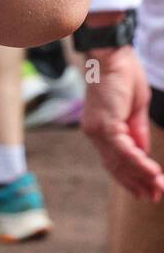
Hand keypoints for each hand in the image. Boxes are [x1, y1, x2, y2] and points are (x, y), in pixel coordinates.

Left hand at [80, 46, 163, 200]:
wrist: (110, 54)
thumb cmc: (122, 76)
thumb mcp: (134, 109)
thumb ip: (136, 132)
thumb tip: (143, 155)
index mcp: (100, 130)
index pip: (115, 162)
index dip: (131, 178)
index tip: (149, 191)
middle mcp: (94, 133)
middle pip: (116, 167)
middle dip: (137, 184)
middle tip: (155, 197)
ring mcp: (97, 129)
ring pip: (120, 162)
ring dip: (141, 177)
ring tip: (158, 188)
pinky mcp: (104, 124)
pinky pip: (123, 150)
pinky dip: (138, 162)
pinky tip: (152, 171)